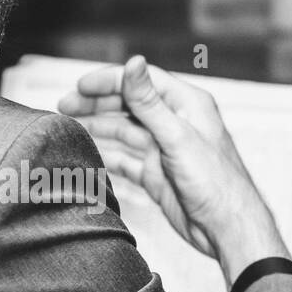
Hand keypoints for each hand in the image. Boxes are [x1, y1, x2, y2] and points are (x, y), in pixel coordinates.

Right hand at [58, 55, 288, 286]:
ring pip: (124, 132)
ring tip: (69, 128)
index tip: (79, 86)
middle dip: (97, 104)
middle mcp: (174, 124)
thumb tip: (133, 62)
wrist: (227, 229)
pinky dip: (106, 156)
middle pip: (129, 105)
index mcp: (186, 105)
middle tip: (65, 106)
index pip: (141, 82)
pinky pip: (126, 160)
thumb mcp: (176, 136)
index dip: (109, 81)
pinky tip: (87, 154)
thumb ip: (149, 101)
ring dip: (98, 128)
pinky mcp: (157, 174)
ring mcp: (164, 150)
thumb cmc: (215, 182)